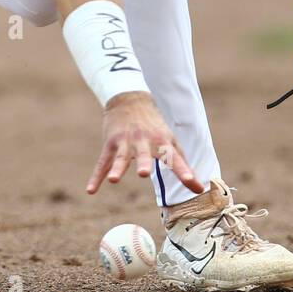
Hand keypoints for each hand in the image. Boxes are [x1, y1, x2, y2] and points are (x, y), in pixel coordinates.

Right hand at [86, 92, 202, 194]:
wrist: (130, 101)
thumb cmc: (155, 128)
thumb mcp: (170, 142)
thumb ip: (183, 166)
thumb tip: (201, 189)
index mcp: (162, 141)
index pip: (174, 158)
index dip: (183, 170)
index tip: (192, 182)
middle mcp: (144, 141)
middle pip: (143, 154)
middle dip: (142, 162)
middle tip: (143, 173)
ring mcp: (125, 141)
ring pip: (120, 157)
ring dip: (117, 168)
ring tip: (114, 180)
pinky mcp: (110, 144)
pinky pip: (102, 163)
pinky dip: (96, 177)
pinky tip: (91, 190)